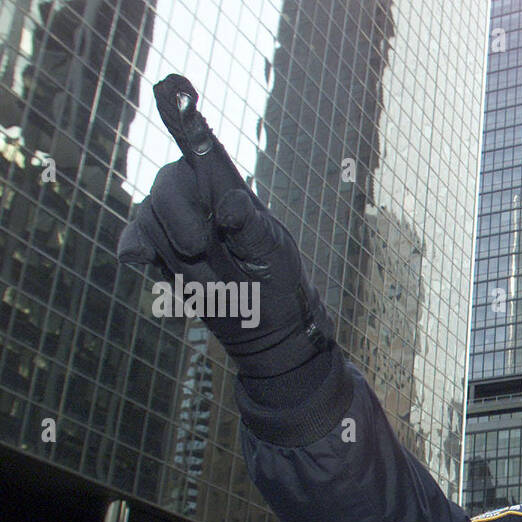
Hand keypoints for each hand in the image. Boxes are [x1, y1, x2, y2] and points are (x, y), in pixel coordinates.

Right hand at [116, 74, 330, 378]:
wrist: (265, 329)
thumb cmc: (277, 282)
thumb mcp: (273, 256)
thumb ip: (252, 229)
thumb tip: (231, 204)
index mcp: (230, 189)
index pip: (205, 149)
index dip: (185, 116)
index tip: (171, 85)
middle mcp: (197, 198)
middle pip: (168, 182)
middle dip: (179, 214)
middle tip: (201, 246)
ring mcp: (174, 223)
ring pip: (150, 215)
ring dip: (173, 249)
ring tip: (213, 280)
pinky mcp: (158, 251)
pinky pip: (136, 241)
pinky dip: (135, 248)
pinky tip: (137, 259)